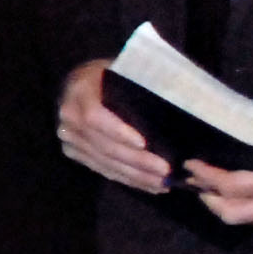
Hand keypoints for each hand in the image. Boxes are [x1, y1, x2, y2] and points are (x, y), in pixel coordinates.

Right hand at [56, 60, 170, 192]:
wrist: (83, 79)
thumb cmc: (113, 71)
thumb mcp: (125, 67)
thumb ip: (144, 81)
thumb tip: (183, 96)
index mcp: (80, 90)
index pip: (94, 116)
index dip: (118, 131)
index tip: (144, 143)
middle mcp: (68, 116)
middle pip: (102, 145)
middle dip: (135, 161)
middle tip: (164, 170)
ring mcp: (69, 137)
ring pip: (103, 161)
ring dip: (135, 175)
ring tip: (162, 183)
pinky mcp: (74, 152)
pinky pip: (102, 170)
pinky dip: (128, 179)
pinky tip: (150, 186)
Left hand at [184, 107, 252, 230]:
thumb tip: (222, 116)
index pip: (233, 187)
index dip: (207, 177)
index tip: (191, 165)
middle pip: (232, 214)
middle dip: (208, 199)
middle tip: (197, 183)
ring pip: (247, 221)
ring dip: (226, 206)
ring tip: (212, 189)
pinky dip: (248, 210)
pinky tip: (241, 197)